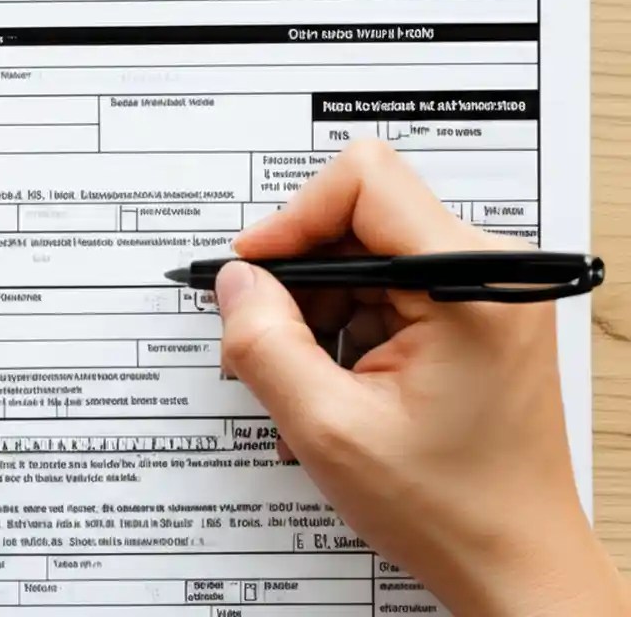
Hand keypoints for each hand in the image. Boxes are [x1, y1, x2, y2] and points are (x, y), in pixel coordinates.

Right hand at [215, 142, 628, 615]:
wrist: (510, 562)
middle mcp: (488, 273)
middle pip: (359, 221)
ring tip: (303, 383)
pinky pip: (382, 291)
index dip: (293, 218)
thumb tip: (234, 282)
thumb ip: (265, 344)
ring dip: (316, 312)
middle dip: (298, 280)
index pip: (366, 182)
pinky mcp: (469, 316)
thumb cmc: (447, 508)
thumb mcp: (328, 428)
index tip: (251, 270)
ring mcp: (482, 293)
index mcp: (472, 284)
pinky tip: (330, 385)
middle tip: (262, 343)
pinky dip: (341, 330)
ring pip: (363, 258)